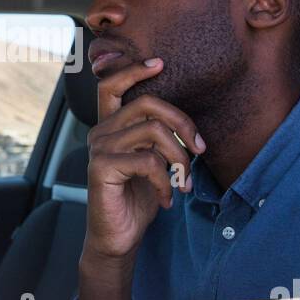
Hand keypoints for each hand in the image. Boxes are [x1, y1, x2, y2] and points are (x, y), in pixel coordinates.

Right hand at [76, 58, 204, 299]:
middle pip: (146, 104)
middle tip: (199, 149)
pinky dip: (165, 182)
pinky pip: (147, 161)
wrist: (119, 237)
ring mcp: (99, 149)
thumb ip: (159, 139)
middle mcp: (101, 132)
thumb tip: (188, 126)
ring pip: (152, 132)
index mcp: (111, 126)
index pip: (112, 85)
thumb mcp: (154, 162)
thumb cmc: (138, 198)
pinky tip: (166, 199)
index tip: (159, 62)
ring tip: (184, 183)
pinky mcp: (102, 168)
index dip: (133, 69)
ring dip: (179, 159)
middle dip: (182, 122)